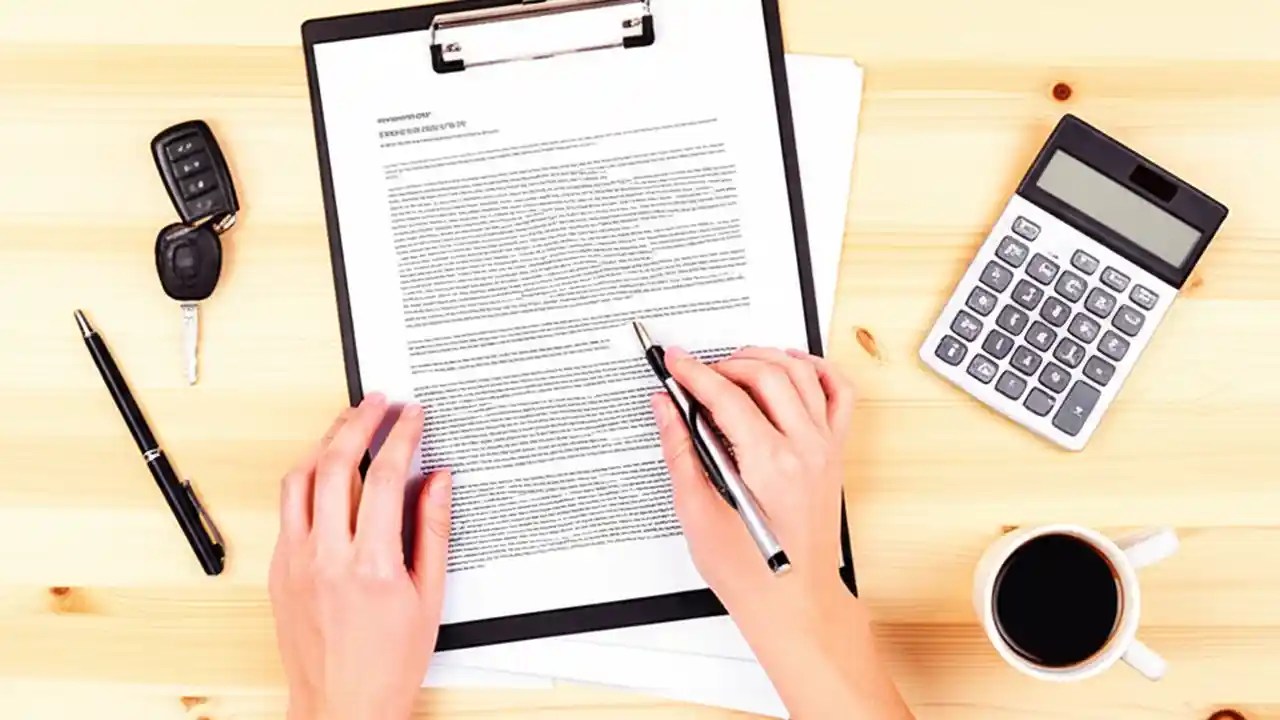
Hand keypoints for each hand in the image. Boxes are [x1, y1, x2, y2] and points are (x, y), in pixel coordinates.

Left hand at [269, 394, 452, 719]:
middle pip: (334, 465)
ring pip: (299, 480)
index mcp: (370, 565)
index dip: (400, 436)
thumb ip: (432, 531)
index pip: (382, 477)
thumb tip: (436, 481)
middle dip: (358, 422)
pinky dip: (306, 480)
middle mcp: (325, 558)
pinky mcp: (278, 571)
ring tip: (347, 425)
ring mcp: (295, 562)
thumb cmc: (388, 664)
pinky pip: (287, 510)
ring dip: (324, 444)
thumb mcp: (428, 597)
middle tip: (377, 402)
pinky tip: (325, 473)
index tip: (412, 416)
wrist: (342, 707)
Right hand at [654, 347, 910, 718]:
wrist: (794, 602)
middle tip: (698, 372)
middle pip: (767, 374)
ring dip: (767, 358)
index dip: (695, 372)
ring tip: (736, 363)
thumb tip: (667, 410)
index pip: (728, 395)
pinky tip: (792, 368)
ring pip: (803, 374)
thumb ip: (681, 452)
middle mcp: (805, 450)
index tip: (676, 362)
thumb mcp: (698, 514)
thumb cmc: (752, 573)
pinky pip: (839, 395)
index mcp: (770, 464)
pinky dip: (817, 371)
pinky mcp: (834, 454)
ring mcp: (825, 449)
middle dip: (726, 363)